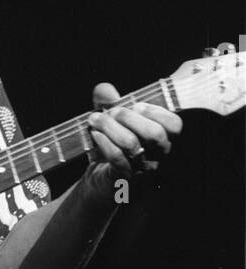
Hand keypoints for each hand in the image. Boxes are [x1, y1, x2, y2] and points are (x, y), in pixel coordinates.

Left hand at [85, 82, 181, 197]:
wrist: (98, 178)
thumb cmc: (111, 145)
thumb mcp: (110, 119)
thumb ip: (108, 101)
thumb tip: (103, 89)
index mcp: (162, 139)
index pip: (174, 125)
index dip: (154, 111)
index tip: (135, 105)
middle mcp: (157, 155)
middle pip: (155, 133)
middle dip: (128, 116)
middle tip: (110, 112)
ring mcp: (142, 169)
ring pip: (132, 144)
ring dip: (110, 127)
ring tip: (95, 121)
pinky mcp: (124, 179)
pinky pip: (117, 158)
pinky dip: (104, 142)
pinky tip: (95, 135)